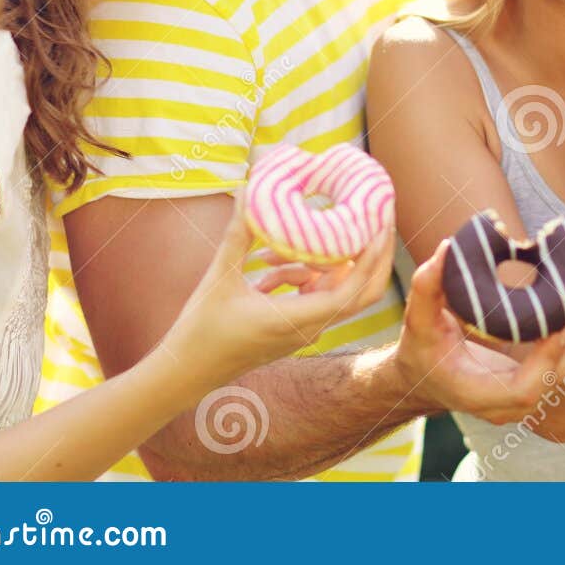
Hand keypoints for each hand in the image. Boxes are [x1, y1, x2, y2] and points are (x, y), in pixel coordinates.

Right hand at [165, 193, 395, 389]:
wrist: (183, 374)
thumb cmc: (199, 331)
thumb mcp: (219, 277)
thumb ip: (238, 234)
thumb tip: (249, 189)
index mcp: (298, 319)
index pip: (353, 288)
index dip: (371, 256)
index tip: (380, 223)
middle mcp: (309, 328)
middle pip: (359, 291)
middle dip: (369, 255)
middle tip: (371, 218)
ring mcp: (303, 330)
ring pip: (329, 289)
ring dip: (315, 264)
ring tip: (275, 247)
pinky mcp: (293, 329)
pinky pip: (310, 296)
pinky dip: (298, 276)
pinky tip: (264, 265)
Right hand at [392, 239, 564, 424]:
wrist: (422, 379)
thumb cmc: (420, 353)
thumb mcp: (417, 323)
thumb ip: (426, 288)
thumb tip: (447, 248)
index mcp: (479, 395)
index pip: (525, 389)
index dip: (546, 359)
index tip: (559, 323)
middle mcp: (506, 404)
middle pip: (556, 379)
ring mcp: (522, 398)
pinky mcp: (531, 382)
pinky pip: (561, 362)